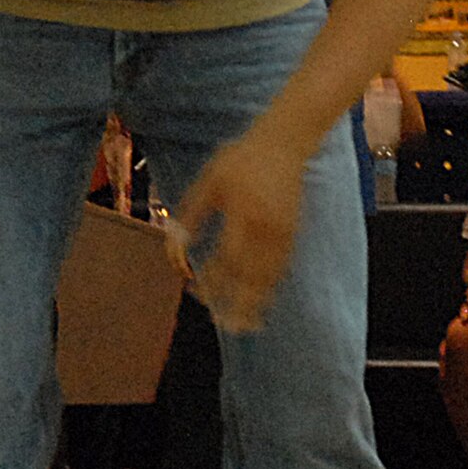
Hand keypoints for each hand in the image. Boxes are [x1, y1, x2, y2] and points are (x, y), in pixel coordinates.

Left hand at [176, 131, 306, 332]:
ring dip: (257, 302)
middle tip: (226, 325)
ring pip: (271, 276)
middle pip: (253, 275)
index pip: (227, 258)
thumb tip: (175, 244)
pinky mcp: (293, 233)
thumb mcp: (209, 180)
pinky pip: (281, 267)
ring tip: (246, 324)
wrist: (284, 143)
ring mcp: (283, 232)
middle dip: (240, 304)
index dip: (212, 280)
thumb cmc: (240, 159)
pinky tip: (260, 299)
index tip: (196, 292)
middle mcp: (266, 228)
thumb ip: (191, 213)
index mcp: (243, 213)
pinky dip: (270, 286)